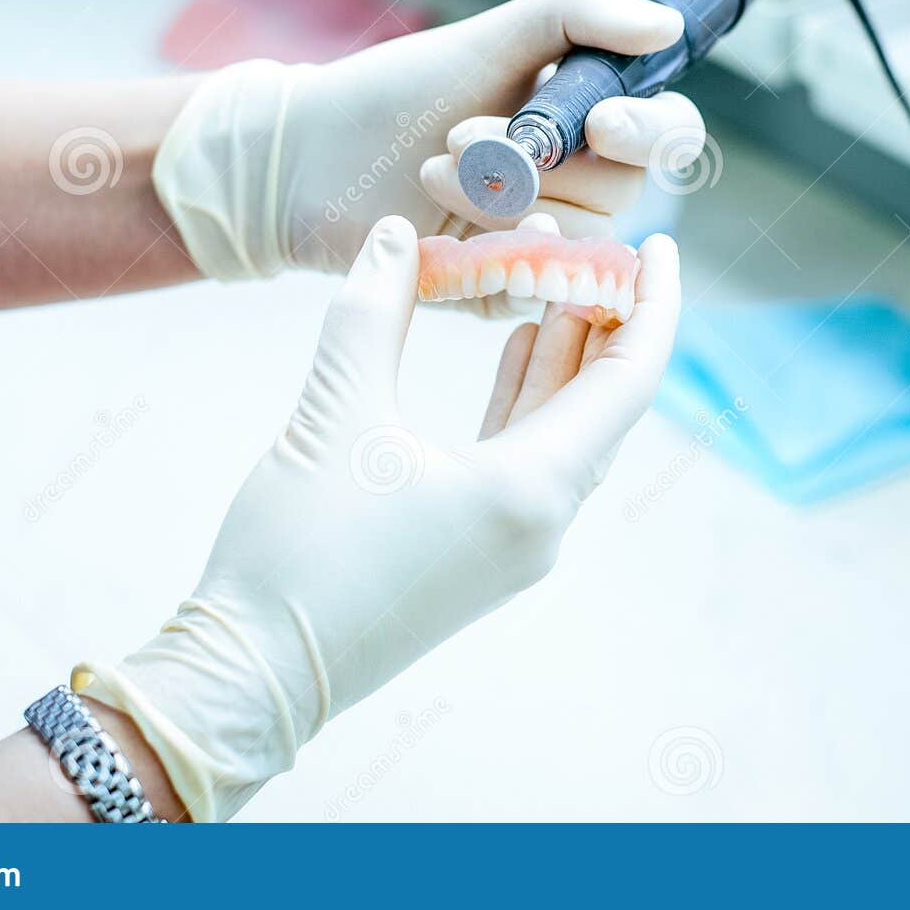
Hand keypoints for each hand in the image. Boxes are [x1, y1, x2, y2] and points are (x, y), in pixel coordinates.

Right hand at [76, 215, 681, 819]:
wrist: (251, 675)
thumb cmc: (298, 551)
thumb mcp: (336, 412)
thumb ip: (371, 311)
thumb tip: (393, 235)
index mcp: (532, 490)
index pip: (629, 381)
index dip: (652, 304)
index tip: (658, 244)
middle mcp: (542, 522)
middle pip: (605, 404)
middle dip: (604, 320)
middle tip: (593, 246)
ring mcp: (513, 544)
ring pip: (565, 430)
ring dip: (563, 355)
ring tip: (557, 277)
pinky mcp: (477, 552)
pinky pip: (527, 457)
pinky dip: (526, 397)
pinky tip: (514, 347)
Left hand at [153, 0, 704, 282]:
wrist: (308, 154)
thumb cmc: (400, 90)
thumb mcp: (491, 36)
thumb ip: (578, 14)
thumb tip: (665, 24)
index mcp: (588, 117)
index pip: (667, 131)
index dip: (652, 131)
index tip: (602, 121)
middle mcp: (578, 181)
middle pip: (625, 188)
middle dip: (546, 162)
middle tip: (464, 135)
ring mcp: (543, 237)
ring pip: (578, 238)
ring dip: (502, 203)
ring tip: (432, 170)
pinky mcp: (505, 286)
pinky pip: (536, 286)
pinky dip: (499, 258)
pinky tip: (451, 236)